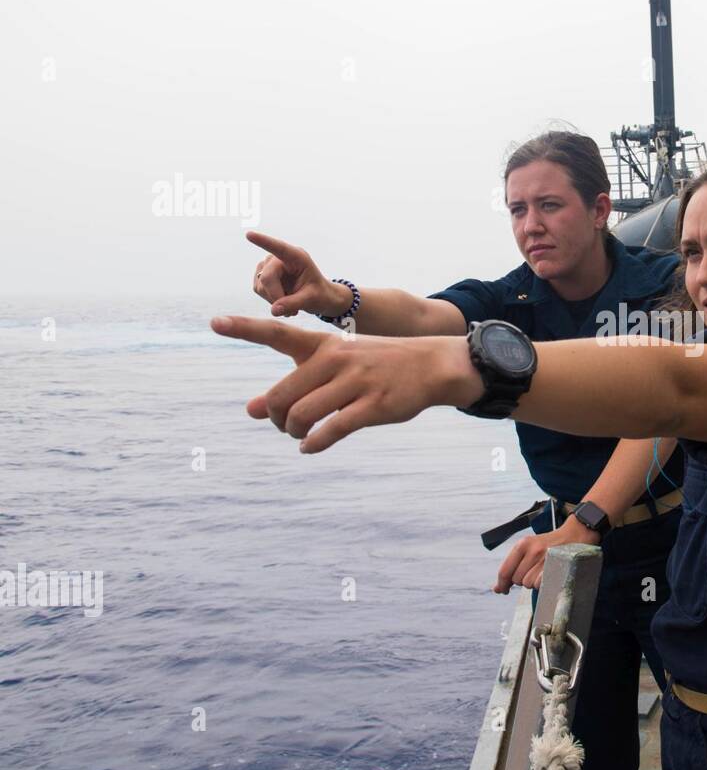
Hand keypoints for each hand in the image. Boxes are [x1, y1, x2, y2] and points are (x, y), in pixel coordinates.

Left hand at [209, 316, 481, 451]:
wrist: (430, 365)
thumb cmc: (375, 366)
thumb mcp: (334, 366)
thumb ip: (293, 384)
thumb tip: (249, 410)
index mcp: (323, 345)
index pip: (276, 333)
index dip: (243, 328)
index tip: (213, 322)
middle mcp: (335, 360)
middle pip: (281, 396)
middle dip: (274, 418)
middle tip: (282, 425)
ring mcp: (355, 383)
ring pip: (303, 415)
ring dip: (293, 432)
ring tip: (299, 435)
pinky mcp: (373, 407)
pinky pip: (331, 431)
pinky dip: (314, 444)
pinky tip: (310, 447)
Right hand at [247, 231, 351, 317]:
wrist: (318, 296)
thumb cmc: (319, 293)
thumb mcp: (311, 299)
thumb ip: (293, 303)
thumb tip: (274, 310)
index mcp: (297, 257)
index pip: (279, 248)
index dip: (263, 241)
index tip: (249, 235)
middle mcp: (279, 258)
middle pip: (267, 277)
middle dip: (277, 297)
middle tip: (292, 312)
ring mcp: (268, 265)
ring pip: (260, 285)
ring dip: (273, 300)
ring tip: (291, 306)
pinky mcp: (261, 275)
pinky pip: (258, 289)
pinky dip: (269, 300)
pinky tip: (282, 301)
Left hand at [493, 516, 600, 593]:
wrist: (576, 534)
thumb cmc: (551, 544)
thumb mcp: (530, 547)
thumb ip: (513, 566)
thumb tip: (498, 589)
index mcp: (523, 544)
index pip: (505, 570)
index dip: (502, 584)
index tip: (502, 590)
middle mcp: (532, 550)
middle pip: (517, 580)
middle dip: (523, 580)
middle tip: (534, 572)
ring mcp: (545, 559)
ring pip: (528, 584)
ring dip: (534, 582)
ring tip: (544, 572)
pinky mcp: (556, 566)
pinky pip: (541, 585)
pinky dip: (544, 584)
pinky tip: (550, 574)